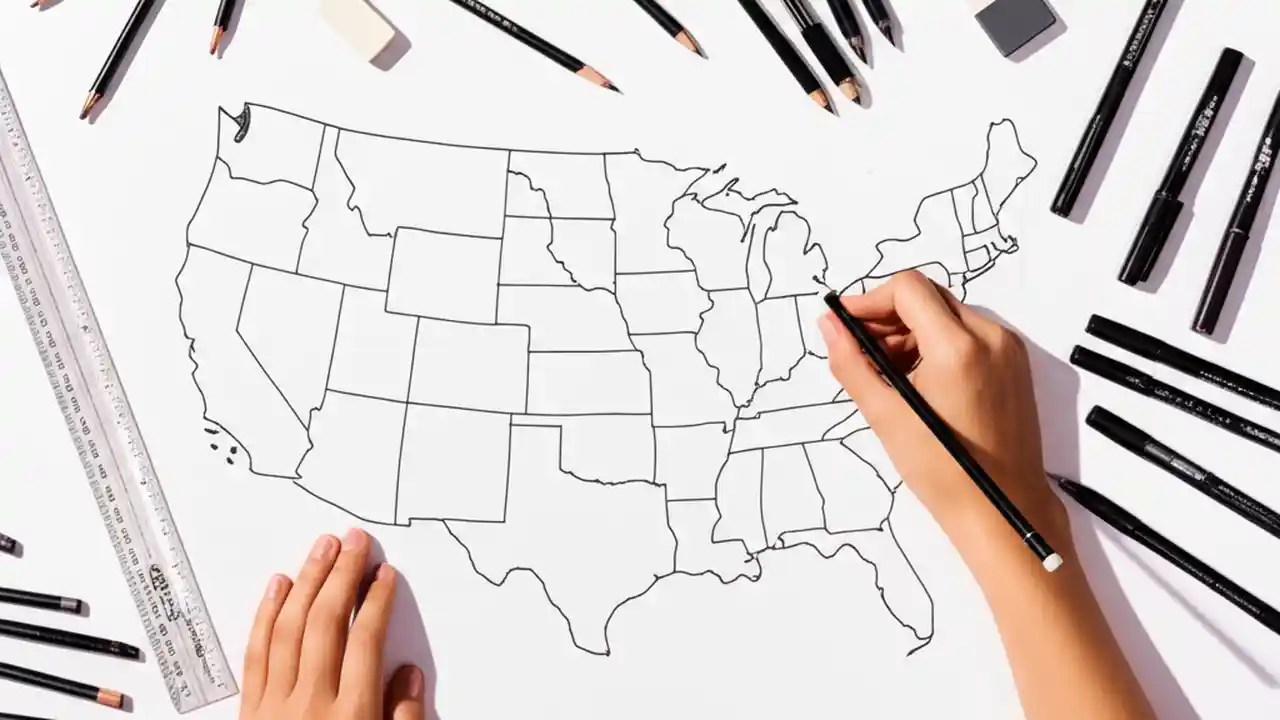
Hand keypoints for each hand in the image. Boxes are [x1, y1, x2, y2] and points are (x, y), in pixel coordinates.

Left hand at [240, 529, 423, 719]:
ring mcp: (275, 705)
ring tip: (322, 549)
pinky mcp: (250, 710)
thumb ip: (403, 718)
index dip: (377, 602)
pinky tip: (279, 586)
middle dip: (343, 575)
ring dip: (308, 582)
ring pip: (290, 629)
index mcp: (352, 716)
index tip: (384, 575)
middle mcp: (312, 704)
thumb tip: (409, 675)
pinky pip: (256, 653)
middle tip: (354, 542)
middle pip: (327, 623)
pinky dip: (266, 614)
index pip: (366, 642)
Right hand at [818, 271, 1067, 557]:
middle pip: (928, 297)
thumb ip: (852, 362)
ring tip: (888, 374)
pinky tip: (918, 382)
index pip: (908, 288)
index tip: (846, 324)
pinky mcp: (1014, 365)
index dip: (870, 301)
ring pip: (947, 315)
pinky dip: (937, 346)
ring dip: (911, 332)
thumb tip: (830, 325)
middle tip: (861, 351)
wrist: (1002, 510)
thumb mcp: (886, 414)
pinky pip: (968, 335)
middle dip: (888, 317)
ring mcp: (1008, 350)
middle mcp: (991, 337)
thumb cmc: (945, 471)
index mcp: (959, 347)